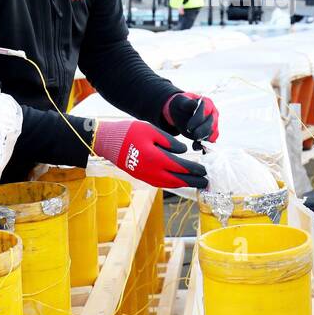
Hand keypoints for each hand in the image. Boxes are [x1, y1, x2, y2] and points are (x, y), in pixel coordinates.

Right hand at [92, 120, 207, 188]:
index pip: (180, 167)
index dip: (194, 169)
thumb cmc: (129, 132)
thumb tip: (183, 151)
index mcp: (155, 158)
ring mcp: (146, 176)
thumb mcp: (150, 130)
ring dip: (184, 184)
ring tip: (195, 182)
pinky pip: (161, 183)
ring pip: (169, 184)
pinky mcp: (142, 177)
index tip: (205, 170)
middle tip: (205, 182)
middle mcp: (151, 171)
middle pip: (177, 180)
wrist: (107, 142)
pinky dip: (173, 183)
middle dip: (193, 181)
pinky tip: (179, 181)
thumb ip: (169, 141)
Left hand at [163, 92, 218, 142]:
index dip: (198, 119)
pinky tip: (199, 150)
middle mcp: (213, 114)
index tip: (189, 127)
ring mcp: (212, 125)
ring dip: (206, 141)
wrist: (180, 112)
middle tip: (194, 136)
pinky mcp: (208, 135)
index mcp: (207, 103)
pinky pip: (210, 142)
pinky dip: (206, 147)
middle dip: (203, 131)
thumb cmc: (180, 105)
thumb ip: (187, 104)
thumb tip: (194, 104)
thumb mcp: (180, 102)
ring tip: (195, 146)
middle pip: (212, 124)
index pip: (206, 111)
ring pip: (213, 134)